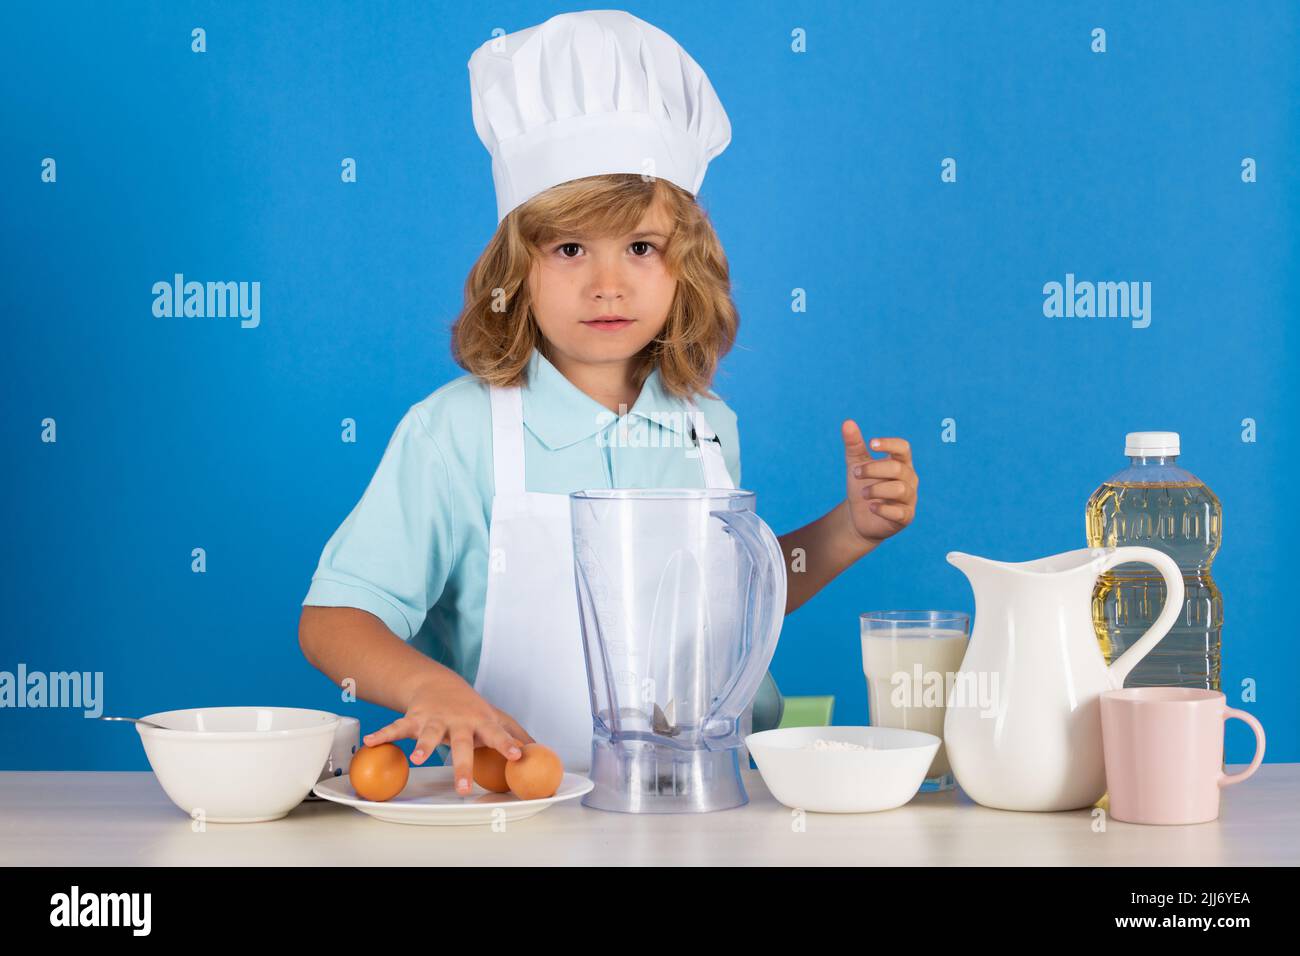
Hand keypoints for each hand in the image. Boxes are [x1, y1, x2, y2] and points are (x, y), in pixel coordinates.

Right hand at [362, 671, 533, 795]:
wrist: (438, 684)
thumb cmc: (470, 708)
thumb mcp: (494, 717)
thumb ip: (515, 734)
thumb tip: (540, 751)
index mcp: (480, 722)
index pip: (498, 734)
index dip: (508, 744)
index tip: (518, 756)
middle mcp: (458, 721)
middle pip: (462, 743)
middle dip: (462, 765)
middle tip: (463, 787)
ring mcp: (435, 719)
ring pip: (429, 733)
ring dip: (423, 745)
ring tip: (418, 758)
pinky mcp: (414, 719)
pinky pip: (398, 727)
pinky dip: (384, 735)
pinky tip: (371, 742)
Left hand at [841, 422, 917, 545]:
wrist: (858, 516)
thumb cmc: (862, 485)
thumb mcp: (856, 463)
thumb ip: (854, 444)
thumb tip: (847, 422)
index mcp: (901, 462)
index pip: (903, 448)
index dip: (889, 444)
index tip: (871, 444)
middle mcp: (909, 478)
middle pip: (897, 468)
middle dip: (873, 469)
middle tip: (855, 473)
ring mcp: (910, 498)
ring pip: (900, 489)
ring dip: (876, 489)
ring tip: (862, 493)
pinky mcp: (906, 517)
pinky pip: (900, 512)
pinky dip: (883, 509)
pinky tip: (871, 507)